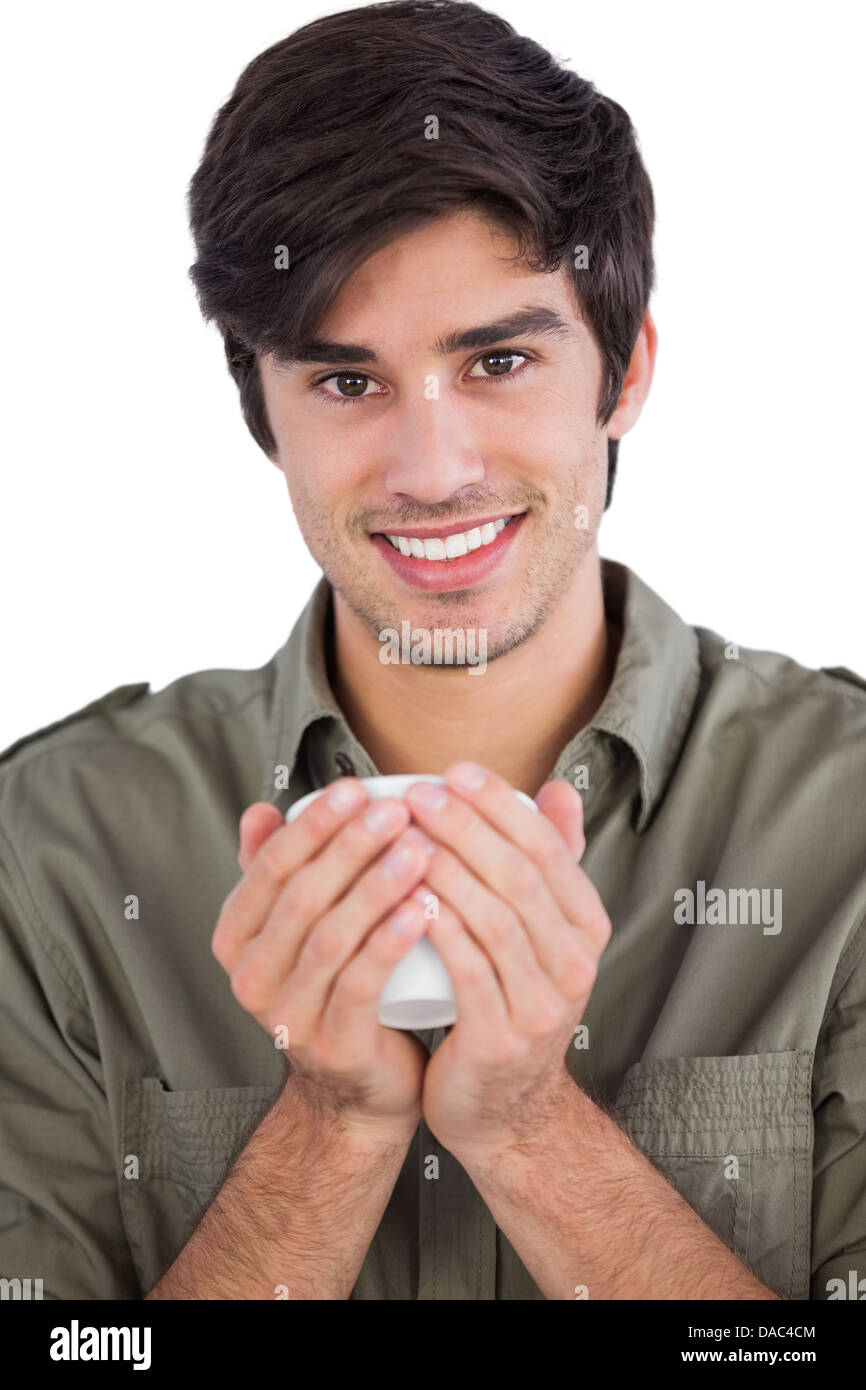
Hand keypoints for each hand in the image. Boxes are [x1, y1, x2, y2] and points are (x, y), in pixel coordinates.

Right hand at [211, 780, 435, 1138]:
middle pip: (302, 895)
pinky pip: (360, 983)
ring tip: (421, 849)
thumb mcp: (302, 927)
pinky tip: (424, 908)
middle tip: (400, 810)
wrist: (362, 1089)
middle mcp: (249, 977)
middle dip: (352, 846)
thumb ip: (278, 871)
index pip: (271, 866)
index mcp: (236, 937)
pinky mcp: (332, 1046)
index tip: (358, 789)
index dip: (314, 824)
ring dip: (378, 886)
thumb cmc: (339, 986)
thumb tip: (260, 811)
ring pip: (331, 935)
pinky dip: (391, 940)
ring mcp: (287, 1016)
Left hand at [403, 763, 611, 1160]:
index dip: (501, 805)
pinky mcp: (502, 1038)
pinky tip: (406, 897)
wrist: (503, 1108)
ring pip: (494, 918)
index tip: (455, 771)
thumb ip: (550, 863)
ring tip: (402, 837)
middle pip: (520, 877)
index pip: (547, 848)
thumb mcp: (539, 934)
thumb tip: (558, 789)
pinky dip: (438, 929)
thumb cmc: (507, 1002)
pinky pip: (468, 970)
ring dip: (446, 870)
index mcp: (586, 926)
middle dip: (467, 827)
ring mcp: (543, 1004)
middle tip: (419, 795)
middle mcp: (576, 963)